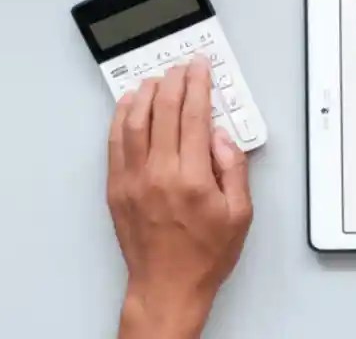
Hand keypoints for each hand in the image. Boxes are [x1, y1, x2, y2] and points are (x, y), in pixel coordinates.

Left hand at [107, 56, 252, 338]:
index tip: (201, 69)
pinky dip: (121, 117)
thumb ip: (234, 169)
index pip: (194, 116)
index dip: (199, 85)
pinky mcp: (116, 188)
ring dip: (146, 93)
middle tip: (183, 67)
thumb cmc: (204, 255)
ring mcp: (133, 180)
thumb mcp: (240, 214)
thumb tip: (221, 136)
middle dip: (175, 81)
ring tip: (157, 79)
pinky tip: (129, 104)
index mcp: (193, 178)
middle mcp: (159, 174)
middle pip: (163, 111)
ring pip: (134, 121)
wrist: (167, 287)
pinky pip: (115, 142)